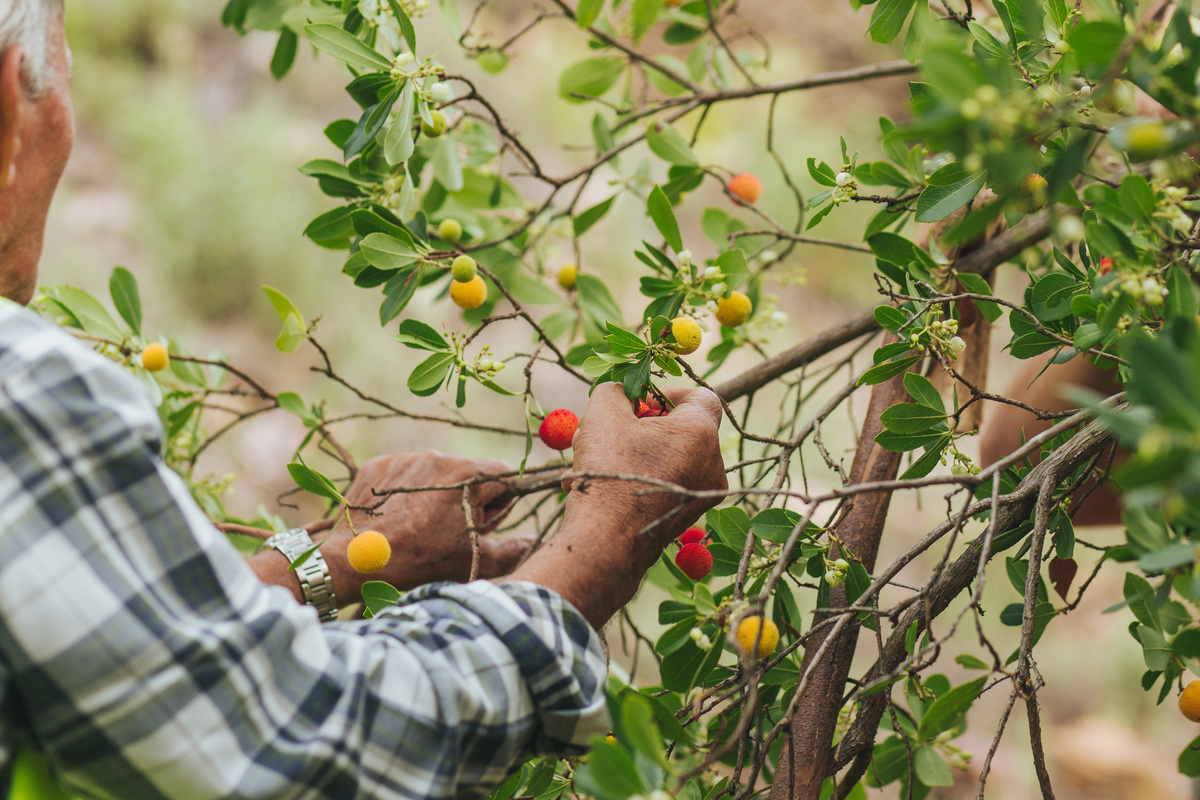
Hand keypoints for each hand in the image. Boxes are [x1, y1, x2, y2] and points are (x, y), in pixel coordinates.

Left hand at [320, 451, 531, 604]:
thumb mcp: (474, 561)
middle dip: (469, 499)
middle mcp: (438, 457)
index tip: (483, 524)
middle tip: (450, 532)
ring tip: (420, 528)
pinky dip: (407, 493)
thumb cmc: (421, 561)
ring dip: (438, 496)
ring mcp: (405, 458)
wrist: (356, 560)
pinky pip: (406, 474)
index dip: (501, 502)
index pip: (505, 475)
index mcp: (468, 474)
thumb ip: (512, 549)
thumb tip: (530, 542)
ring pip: (437, 474)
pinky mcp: (380, 465)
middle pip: (471, 473)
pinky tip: (397, 518)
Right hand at [511, 383, 726, 628]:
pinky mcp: (687, 516)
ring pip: (668, 459)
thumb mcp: (604, 413)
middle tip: (609, 427)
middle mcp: (713, 463)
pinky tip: (597, 485)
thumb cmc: (608, 470)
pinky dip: (637, 478)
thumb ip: (616, 390)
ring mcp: (703, 494)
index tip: (639, 401)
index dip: (669, 391)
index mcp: (701, 433)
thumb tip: (623, 392)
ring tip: (590, 458)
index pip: (702, 395)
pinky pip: (665, 485)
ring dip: (631, 453)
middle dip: (641, 425)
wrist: (606, 543)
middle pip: (680, 429)